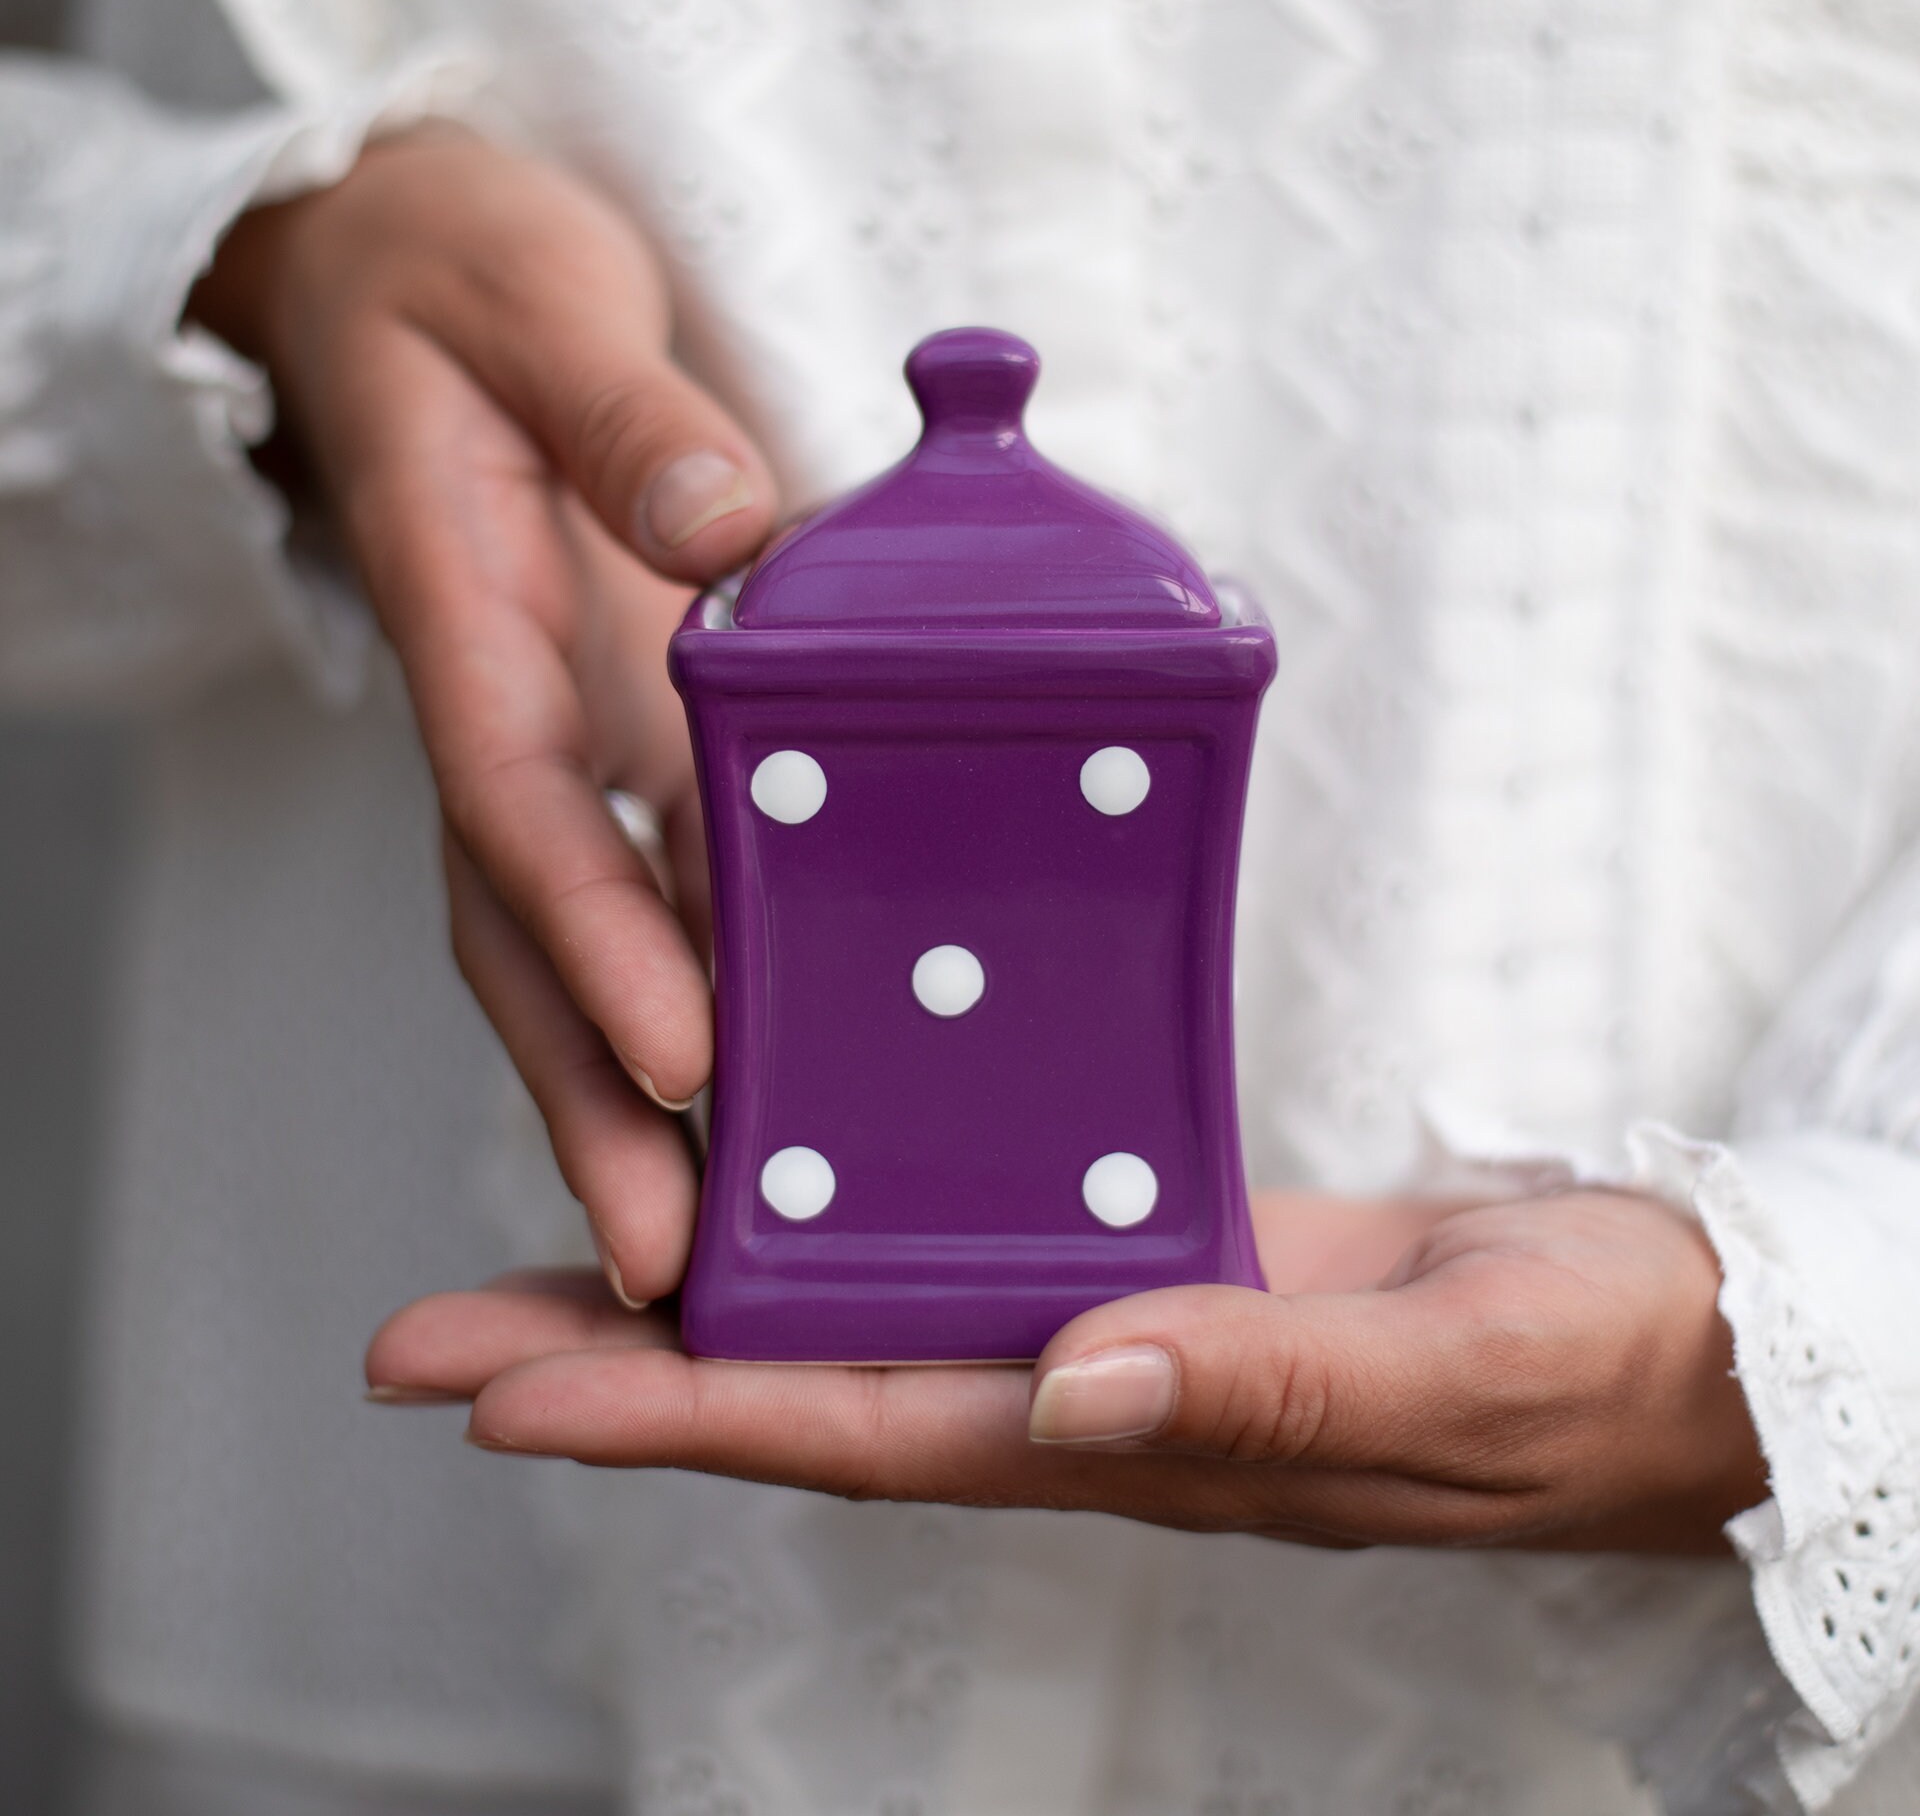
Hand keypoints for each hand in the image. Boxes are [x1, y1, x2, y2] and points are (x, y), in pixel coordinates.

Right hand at [192, 128, 780, 1306]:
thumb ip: (623, 410)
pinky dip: (687, 1001)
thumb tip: (727, 527)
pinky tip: (764, 1095)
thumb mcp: (541, 299)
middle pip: (531, 940)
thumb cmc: (465, 282)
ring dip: (631, 1100)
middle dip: (590, 1102)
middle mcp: (505, 719)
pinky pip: (639, 897)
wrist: (411, 285)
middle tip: (670, 1270)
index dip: (595, 934)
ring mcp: (552, 748)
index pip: (524, 804)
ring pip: (575, 952)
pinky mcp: (607, 749)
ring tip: (713, 1253)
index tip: (677, 1055)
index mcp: (473, 618)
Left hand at [365, 1185, 1767, 1554]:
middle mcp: (1079, 1378)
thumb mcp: (1454, 1371)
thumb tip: (1075, 1379)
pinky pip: (969, 1209)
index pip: (861, 1429)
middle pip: (810, 1377)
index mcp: (1131, 1431)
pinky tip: (790, 1127)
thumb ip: (1271, 1382)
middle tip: (435, 1338)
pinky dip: (860, 1176)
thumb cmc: (1589, 1369)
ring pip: (868, 1291)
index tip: (504, 1402)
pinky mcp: (1151, 1231)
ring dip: (710, 1262)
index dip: (675, 1419)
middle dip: (617, 1361)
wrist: (1669, 1332)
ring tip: (552, 1227)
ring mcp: (1106, 1305)